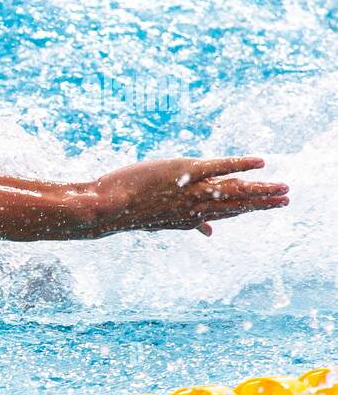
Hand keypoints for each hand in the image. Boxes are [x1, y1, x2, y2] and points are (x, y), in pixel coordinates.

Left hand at [89, 157, 288, 237]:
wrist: (106, 209)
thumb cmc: (128, 212)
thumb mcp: (160, 221)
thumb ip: (188, 223)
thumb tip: (209, 232)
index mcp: (190, 219)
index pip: (228, 214)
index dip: (251, 210)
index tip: (272, 206)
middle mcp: (195, 207)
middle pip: (237, 205)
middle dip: (264, 202)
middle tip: (288, 198)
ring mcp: (191, 191)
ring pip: (234, 190)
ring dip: (261, 188)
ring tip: (283, 187)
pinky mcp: (184, 172)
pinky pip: (218, 167)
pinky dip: (239, 164)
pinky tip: (260, 162)